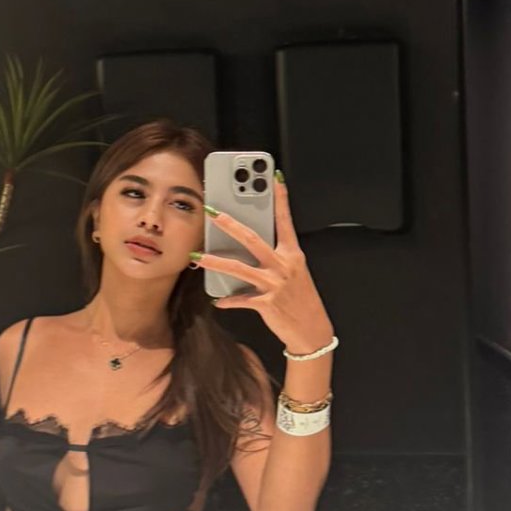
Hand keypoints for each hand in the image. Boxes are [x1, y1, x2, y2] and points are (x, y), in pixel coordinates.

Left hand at [194, 175, 334, 352]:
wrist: (312, 331)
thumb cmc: (301, 299)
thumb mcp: (295, 273)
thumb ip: (276, 258)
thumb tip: (250, 245)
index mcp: (293, 254)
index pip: (286, 221)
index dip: (281, 199)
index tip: (274, 179)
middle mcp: (283, 266)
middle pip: (252, 239)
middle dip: (230, 225)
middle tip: (213, 213)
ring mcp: (275, 284)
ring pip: (239, 268)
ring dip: (215, 262)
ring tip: (197, 257)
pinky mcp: (267, 304)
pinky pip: (241, 299)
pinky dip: (228, 300)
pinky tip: (217, 300)